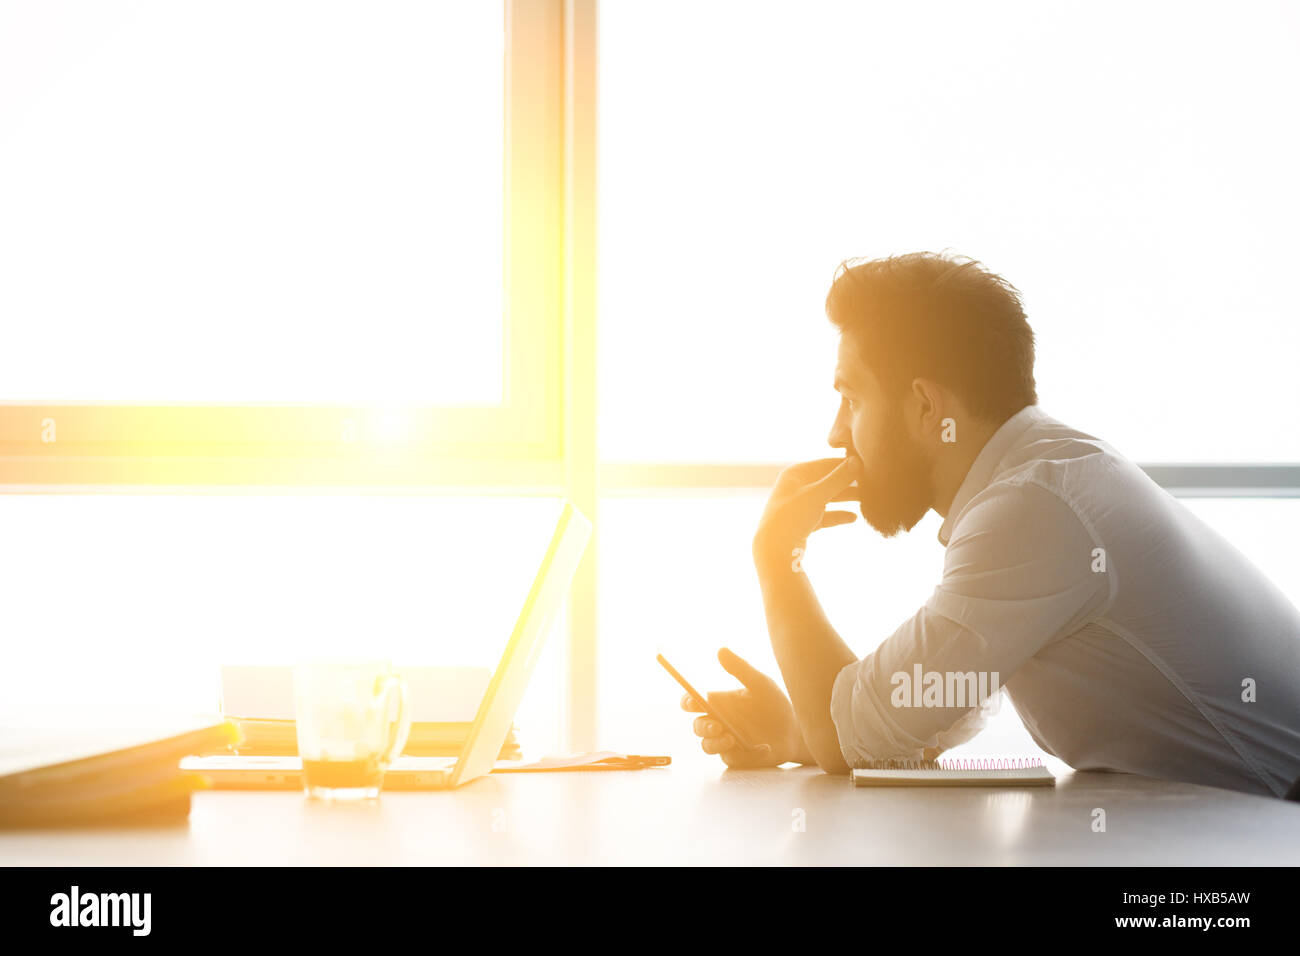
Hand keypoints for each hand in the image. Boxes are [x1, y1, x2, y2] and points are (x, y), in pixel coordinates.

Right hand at [681, 648, 812, 768]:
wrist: (795, 732)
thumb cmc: (775, 704)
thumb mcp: (760, 684)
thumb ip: (740, 669)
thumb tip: (721, 650)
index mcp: (719, 703)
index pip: (692, 702)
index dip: (688, 702)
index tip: (693, 702)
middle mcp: (718, 722)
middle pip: (697, 726)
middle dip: (703, 726)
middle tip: (717, 725)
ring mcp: (725, 741)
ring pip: (707, 745)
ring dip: (714, 743)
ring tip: (731, 738)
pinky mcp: (736, 758)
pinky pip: (729, 758)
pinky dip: (742, 754)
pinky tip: (762, 748)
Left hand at [753, 455, 861, 562]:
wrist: (773, 549)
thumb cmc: (792, 517)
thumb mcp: (817, 495)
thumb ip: (838, 479)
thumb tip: (857, 461)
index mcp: (795, 473)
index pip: (826, 464)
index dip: (847, 465)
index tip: (868, 466)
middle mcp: (796, 485)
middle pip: (828, 480)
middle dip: (850, 483)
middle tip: (872, 484)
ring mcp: (799, 503)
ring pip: (828, 497)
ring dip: (846, 498)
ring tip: (867, 500)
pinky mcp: (802, 521)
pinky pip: (824, 514)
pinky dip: (837, 515)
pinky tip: (854, 518)